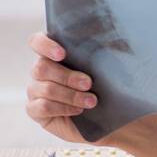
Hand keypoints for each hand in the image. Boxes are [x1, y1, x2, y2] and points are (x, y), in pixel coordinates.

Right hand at [24, 32, 156, 156]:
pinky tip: (79, 110)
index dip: (45, 45)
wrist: (111, 117)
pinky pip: (42, 107)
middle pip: (41, 67)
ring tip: (91, 101)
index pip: (37, 42)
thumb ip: (108, 50)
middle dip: (67, 76)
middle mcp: (42, 71)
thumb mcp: (111, 68)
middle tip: (88, 83)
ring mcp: (36, 90)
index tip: (62, 54)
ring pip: (45, 88)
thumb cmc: (109, 88)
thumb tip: (120, 40)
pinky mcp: (36, 110)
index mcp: (55, 55)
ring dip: (70, 95)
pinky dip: (63, 108)